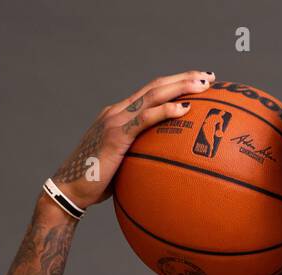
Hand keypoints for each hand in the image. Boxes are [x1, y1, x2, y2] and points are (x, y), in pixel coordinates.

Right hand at [50, 69, 215, 208]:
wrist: (72, 190)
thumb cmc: (97, 183)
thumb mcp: (124, 167)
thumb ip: (141, 159)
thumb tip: (165, 170)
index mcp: (119, 115)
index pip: (151, 93)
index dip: (175, 84)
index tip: (198, 83)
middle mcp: (117, 111)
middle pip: (156, 86)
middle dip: (184, 78)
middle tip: (209, 77)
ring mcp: (115, 120)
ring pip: (153, 95)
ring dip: (180, 87)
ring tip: (203, 85)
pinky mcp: (116, 134)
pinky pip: (145, 118)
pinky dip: (165, 111)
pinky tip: (184, 109)